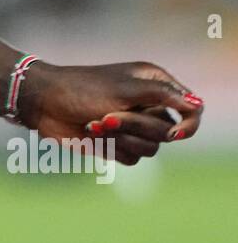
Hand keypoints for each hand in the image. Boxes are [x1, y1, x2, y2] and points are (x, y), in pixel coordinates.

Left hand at [19, 61, 203, 164]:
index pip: (191, 108)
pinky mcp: (118, 144)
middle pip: (167, 133)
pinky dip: (112, 149)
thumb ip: (164, 96)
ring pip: (150, 149)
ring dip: (121, 139)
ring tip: (96, 124)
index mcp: (155, 84)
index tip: (174, 134)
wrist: (45, 104)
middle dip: (135, 127)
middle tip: (106, 116)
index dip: (189, 124)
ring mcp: (134, 126)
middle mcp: (149, 105)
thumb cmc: (82, 89)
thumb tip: (196, 106)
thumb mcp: (126, 89)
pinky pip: (132, 159)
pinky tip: (92, 134)